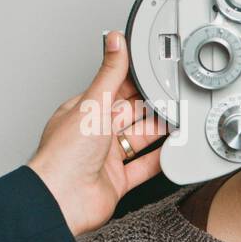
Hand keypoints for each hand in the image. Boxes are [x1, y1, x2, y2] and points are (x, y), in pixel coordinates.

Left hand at [27, 31, 165, 236]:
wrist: (62, 200)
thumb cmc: (64, 154)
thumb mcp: (93, 104)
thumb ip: (110, 73)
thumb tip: (115, 41)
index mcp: (84, 112)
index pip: (114, 90)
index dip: (136, 82)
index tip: (157, 74)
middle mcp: (94, 134)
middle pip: (130, 115)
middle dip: (152, 106)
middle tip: (174, 96)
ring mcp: (106, 159)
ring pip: (139, 140)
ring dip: (158, 131)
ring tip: (179, 120)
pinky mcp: (116, 182)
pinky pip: (143, 167)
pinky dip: (159, 160)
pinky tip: (170, 151)